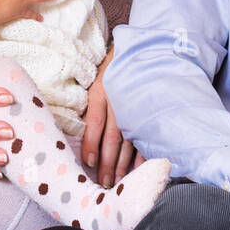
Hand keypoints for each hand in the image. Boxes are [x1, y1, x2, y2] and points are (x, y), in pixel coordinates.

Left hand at [81, 46, 136, 187]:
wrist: (143, 47)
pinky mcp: (150, 107)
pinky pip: (147, 133)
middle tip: (104, 182)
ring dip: (124, 162)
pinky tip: (140, 167)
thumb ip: (91, 102)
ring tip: (118, 180)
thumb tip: (79, 131)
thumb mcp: (97, 79)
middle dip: (108, 162)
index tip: (88, 162)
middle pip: (114, 136)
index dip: (92, 143)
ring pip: (131, 138)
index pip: (96, 121)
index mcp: (103, 91)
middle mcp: (120, 99)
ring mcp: (138, 104)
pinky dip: (143, 152)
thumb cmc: (113, 68)